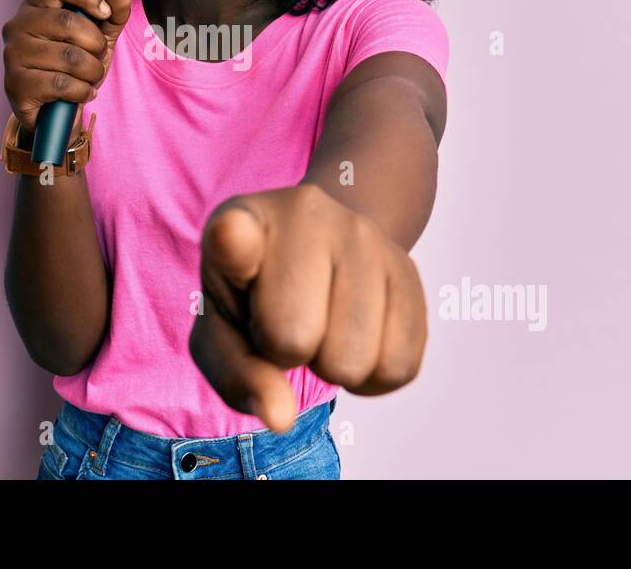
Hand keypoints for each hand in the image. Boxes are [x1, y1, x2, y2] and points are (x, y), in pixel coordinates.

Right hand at [1, 0, 131, 130]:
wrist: (53, 111)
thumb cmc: (72, 68)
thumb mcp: (97, 38)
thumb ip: (112, 16)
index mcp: (35, 5)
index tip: (104, 14)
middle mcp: (18, 25)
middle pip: (68, 21)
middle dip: (96, 44)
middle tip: (98, 56)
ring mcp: (13, 54)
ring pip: (69, 57)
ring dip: (92, 72)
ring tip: (90, 78)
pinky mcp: (15, 84)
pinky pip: (61, 84)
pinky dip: (81, 91)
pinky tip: (81, 93)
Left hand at [189, 183, 427, 432]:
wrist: (318, 249)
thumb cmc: (256, 299)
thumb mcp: (223, 335)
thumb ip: (239, 376)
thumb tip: (282, 417)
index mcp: (237, 226)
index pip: (234, 234)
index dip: (234, 239)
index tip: (233, 236)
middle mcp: (305, 214)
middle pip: (294, 338)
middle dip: (286, 352)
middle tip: (284, 321)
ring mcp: (363, 234)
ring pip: (353, 358)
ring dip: (333, 364)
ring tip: (320, 324)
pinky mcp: (408, 269)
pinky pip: (399, 366)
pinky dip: (373, 376)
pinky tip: (353, 338)